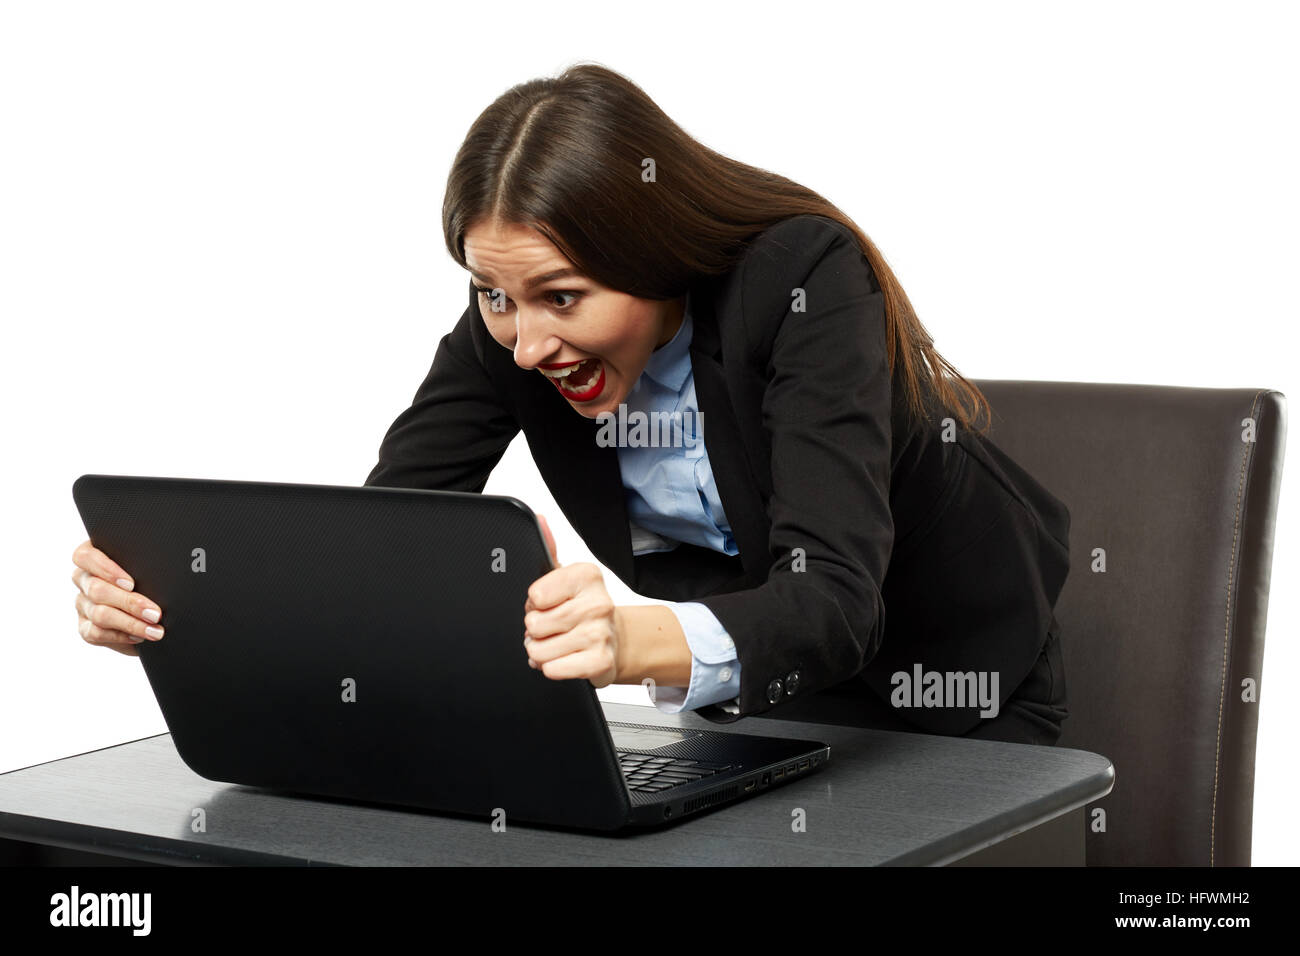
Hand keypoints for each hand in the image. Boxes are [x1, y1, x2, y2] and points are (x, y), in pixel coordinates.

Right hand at [70, 540, 163, 656]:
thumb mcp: (149, 569)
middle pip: (97, 590)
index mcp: (94, 557)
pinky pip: (97, 633)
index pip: (84, 556)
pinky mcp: (86, 627)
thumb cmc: (153, 581)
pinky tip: (140, 637)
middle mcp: (84, 579)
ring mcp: (83, 604)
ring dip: (131, 623)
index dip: (105, 569)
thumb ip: (143, 564)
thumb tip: (159, 567)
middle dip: (130, 603)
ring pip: (100, 614)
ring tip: (155, 630)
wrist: (156, 611)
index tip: (131, 583)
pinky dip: (122, 636)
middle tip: (155, 613)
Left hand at [522, 515, 624, 687]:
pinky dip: (552, 668)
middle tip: (552, 626)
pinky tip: (565, 659)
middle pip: (534, 624)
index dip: (532, 602)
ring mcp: (600, 634)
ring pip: (538, 650)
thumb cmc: (584, 608)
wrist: (616, 641)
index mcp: (587, 575)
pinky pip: (552, 670)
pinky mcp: (600, 662)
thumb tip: (538, 520)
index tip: (545, 603)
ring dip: (541, 652)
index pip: (535, 593)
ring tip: (557, 643)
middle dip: (535, 629)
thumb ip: (547, 549)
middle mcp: (597, 603)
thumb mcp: (566, 576)